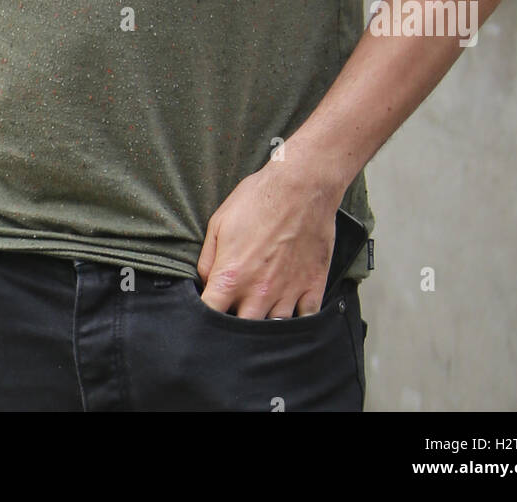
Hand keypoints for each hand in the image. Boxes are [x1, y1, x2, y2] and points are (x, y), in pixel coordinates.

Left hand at [196, 158, 340, 318]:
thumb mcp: (219, 222)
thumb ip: (208, 260)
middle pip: (241, 331)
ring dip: (264, 324)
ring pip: (273, 330)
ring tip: (260, 311)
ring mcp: (288, 293)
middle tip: (235, 311)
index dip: (204, 318)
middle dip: (234, 325)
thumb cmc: (259, 199)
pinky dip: (297, 322)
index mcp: (232, 276)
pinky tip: (290, 311)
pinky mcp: (312, 288)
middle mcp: (259, 292)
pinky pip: (305, 321)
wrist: (302, 186)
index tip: (207, 313)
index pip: (210, 315)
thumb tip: (206, 283)